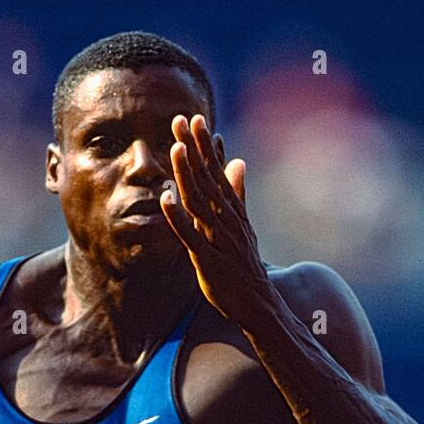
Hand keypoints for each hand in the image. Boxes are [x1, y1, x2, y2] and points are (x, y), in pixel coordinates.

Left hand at [160, 113, 271, 327]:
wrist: (259, 304)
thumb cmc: (245, 266)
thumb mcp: (243, 224)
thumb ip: (238, 193)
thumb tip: (239, 162)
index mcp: (232, 210)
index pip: (217, 172)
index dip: (205, 146)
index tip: (194, 119)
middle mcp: (226, 219)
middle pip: (207, 179)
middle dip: (193, 149)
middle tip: (180, 119)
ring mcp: (218, 238)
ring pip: (199, 201)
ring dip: (187, 174)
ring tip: (175, 148)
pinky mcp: (208, 259)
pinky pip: (190, 235)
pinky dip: (177, 216)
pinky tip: (165, 198)